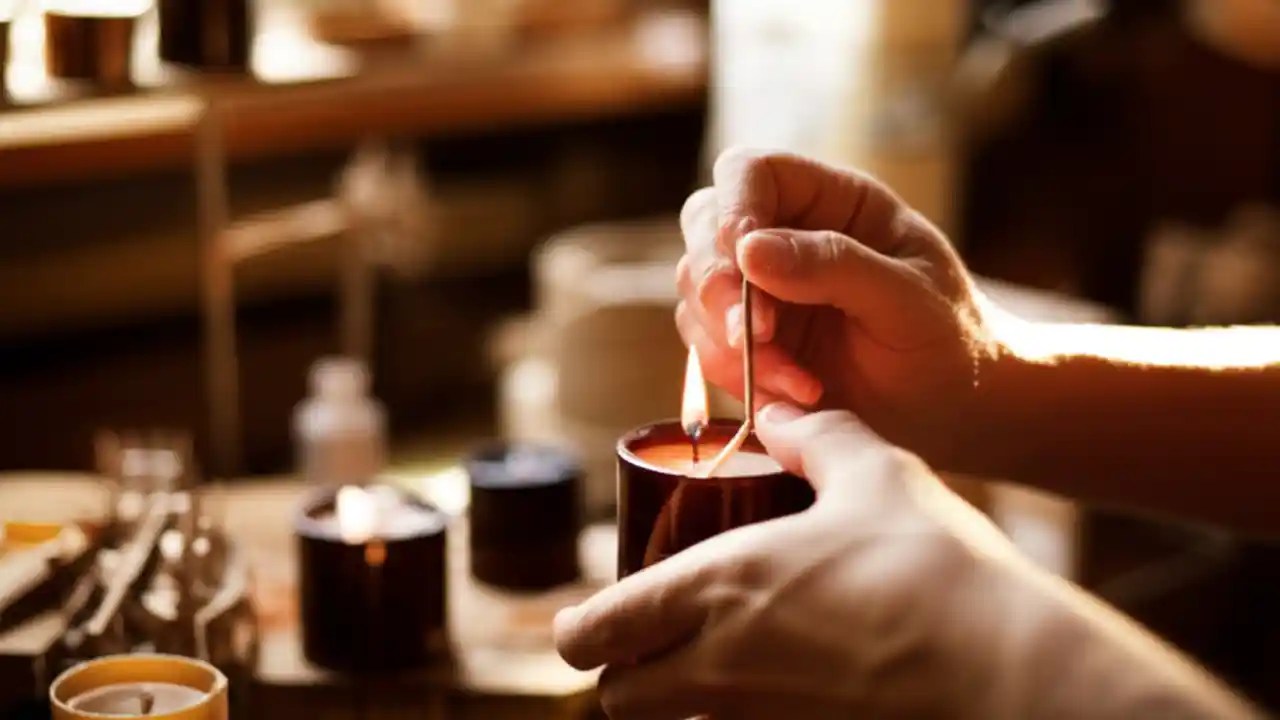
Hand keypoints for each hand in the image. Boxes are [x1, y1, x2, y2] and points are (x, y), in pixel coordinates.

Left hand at [555, 405, 1023, 719]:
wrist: (1007, 667)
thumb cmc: (934, 565)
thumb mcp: (873, 472)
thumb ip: (815, 437)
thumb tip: (778, 416)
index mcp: (716, 588)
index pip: (596, 633)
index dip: (581, 629)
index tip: (591, 618)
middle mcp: (720, 667)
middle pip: (622, 699)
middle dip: (624, 671)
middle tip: (653, 638)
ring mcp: (760, 719)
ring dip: (679, 696)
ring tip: (724, 655)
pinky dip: (740, 713)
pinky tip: (789, 679)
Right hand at [677, 148, 995, 465]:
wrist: (954, 410)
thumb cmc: (949, 339)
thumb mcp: (909, 298)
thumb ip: (835, 266)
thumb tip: (749, 250)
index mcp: (831, 200)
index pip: (752, 172)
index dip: (733, 208)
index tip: (743, 261)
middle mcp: (784, 235)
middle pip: (703, 227)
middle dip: (717, 286)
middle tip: (751, 336)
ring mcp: (759, 290)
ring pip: (697, 294)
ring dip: (731, 344)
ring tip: (799, 384)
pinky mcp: (748, 343)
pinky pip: (706, 350)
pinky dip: (738, 377)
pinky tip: (796, 396)